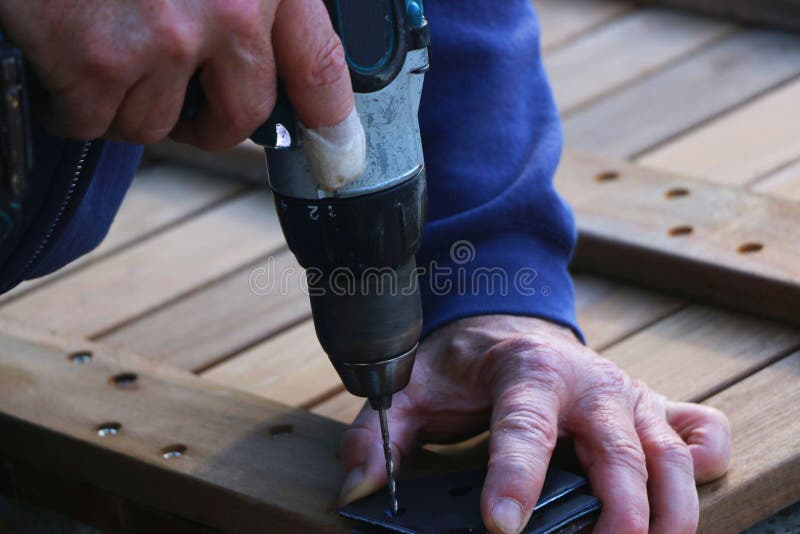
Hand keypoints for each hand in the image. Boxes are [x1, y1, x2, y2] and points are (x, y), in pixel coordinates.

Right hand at [0, 0, 352, 148]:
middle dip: (212, 123)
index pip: (319, 63)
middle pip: (243, 115)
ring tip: (105, 50)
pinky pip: (95, 123)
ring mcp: (166, 36)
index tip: (338, 156)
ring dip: (130, 102)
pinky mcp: (99, 60)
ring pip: (159, 124)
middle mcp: (230, 5)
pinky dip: (74, 105)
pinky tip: (63, 59)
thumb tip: (256, 56)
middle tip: (184, 106)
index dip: (332, 122)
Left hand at [339, 315, 730, 533]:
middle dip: (618, 514)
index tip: (502, 527)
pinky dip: (705, 464)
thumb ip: (380, 432)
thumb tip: (357, 488)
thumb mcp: (414, 386)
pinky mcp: (649, 409)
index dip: (515, 479)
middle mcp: (589, 384)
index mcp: (526, 371)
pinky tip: (681, 495)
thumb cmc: (465, 361)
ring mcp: (626, 396)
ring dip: (670, 510)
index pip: (525, 428)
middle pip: (621, 451)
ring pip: (670, 455)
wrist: (510, 322)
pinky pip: (698, 432)